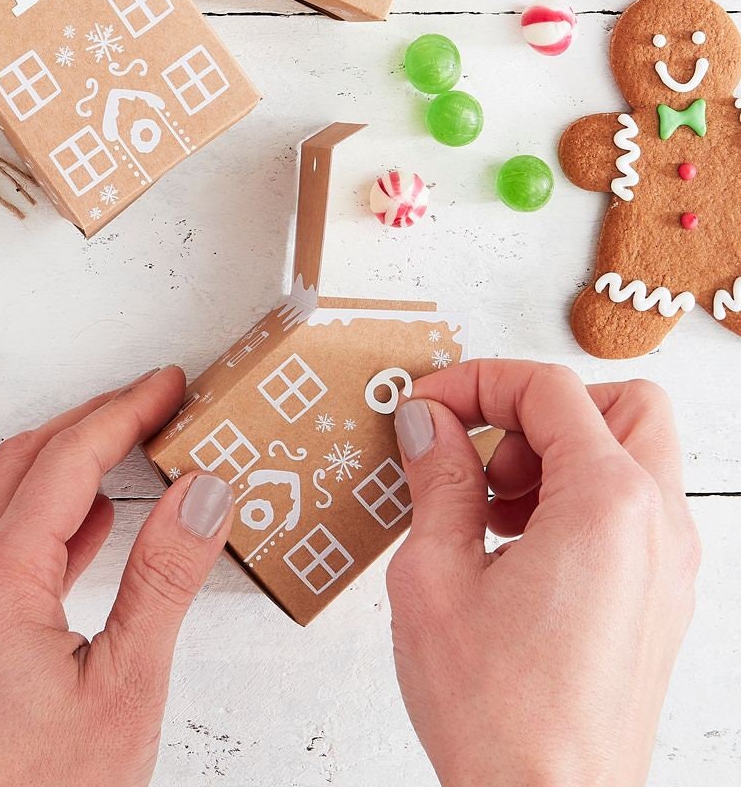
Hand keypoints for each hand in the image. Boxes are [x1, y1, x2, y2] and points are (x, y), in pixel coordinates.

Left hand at [0, 367, 232, 786]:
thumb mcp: (127, 688)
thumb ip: (164, 581)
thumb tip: (203, 493)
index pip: (68, 462)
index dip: (123, 413)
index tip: (169, 385)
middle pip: (28, 463)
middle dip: (92, 421)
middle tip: (155, 401)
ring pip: (9, 502)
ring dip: (70, 466)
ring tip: (134, 450)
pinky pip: (2, 548)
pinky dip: (51, 520)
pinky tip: (92, 526)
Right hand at [388, 360, 699, 786]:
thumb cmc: (501, 714)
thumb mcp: (434, 574)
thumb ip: (436, 480)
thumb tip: (427, 422)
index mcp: (609, 506)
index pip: (549, 389)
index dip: (475, 381)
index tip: (426, 405)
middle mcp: (658, 528)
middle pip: (621, 405)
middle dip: (539, 408)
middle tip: (479, 448)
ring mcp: (668, 570)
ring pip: (633, 457)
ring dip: (559, 455)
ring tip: (487, 507)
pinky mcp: (658, 604)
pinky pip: (631, 513)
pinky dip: (577, 501)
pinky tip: (512, 548)